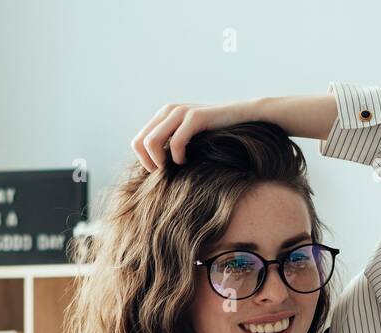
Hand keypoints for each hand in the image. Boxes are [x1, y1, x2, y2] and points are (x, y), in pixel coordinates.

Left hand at [130, 99, 262, 171]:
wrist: (244, 116)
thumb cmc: (216, 134)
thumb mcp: (188, 139)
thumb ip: (170, 146)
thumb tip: (151, 169)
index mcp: (163, 115)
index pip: (137, 142)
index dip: (144, 161)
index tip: (159, 172)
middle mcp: (168, 110)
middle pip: (140, 143)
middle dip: (149, 163)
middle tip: (165, 174)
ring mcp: (181, 111)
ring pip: (152, 142)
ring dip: (160, 161)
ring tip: (175, 168)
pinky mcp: (195, 116)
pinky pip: (175, 142)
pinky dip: (178, 157)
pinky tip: (186, 161)